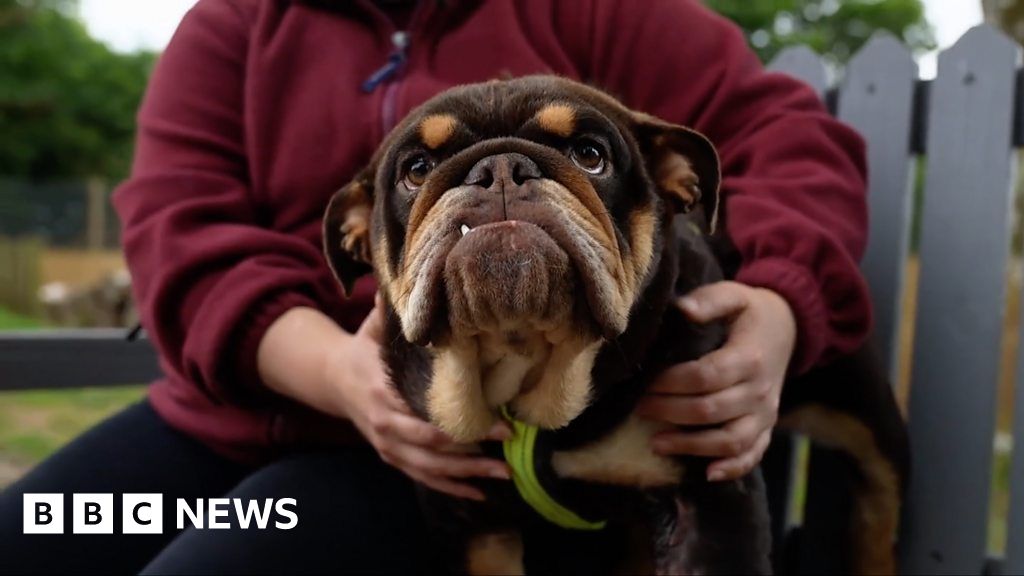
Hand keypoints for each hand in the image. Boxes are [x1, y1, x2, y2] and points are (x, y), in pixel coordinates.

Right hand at [329, 296, 511, 499]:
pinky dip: (451, 488)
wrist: (330, 379)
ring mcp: (387, 446)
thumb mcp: (374, 326)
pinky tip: (480, 491)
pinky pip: (423, 478)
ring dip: (469, 476)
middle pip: (433, 448)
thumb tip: (416, 276)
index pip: (429, 415)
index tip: (501, 421)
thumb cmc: (363, 348)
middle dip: (474, 452)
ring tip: (506, 475)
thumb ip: (392, 307)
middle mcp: (384, 425)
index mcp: (384, 393)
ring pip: (430, 469)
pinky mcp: (392, 457)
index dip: (465, 422)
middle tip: (511, 445)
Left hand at [636, 281, 795, 481]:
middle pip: (710, 410)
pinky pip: (753, 454)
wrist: (788, 328)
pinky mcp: (767, 427)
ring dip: (691, 446)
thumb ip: (708, 300)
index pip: (704, 376)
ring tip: (655, 443)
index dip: (671, 383)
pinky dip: (732, 468)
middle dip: (669, 412)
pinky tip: (706, 474)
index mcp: (749, 357)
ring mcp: (766, 413)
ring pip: (729, 440)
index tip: (644, 382)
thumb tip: (681, 309)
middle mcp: (760, 390)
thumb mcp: (734, 295)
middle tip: (637, 408)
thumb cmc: (750, 312)